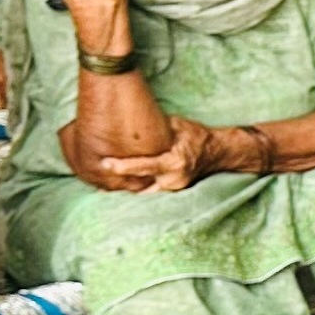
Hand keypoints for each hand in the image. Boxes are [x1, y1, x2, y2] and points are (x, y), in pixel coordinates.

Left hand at [96, 116, 236, 192]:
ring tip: (104, 186)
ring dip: (127, 188)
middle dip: (119, 184)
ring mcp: (174, 188)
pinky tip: (122, 185)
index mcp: (174, 162)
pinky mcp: (172, 191)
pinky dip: (137, 188)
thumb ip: (157, 127)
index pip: (144, 166)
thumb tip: (133, 122)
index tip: (105, 164)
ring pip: (144, 192)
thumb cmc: (196, 136)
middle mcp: (173, 179)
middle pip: (139, 185)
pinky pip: (151, 191)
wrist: (217, 153)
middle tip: (97, 180)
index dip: (123, 166)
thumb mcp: (178, 125)